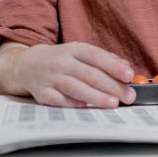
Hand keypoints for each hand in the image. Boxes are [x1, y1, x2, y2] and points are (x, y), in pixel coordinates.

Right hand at [9, 42, 136, 107]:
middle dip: (112, 86)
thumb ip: (104, 59)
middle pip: (90, 74)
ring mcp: (51, 78)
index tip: (129, 75)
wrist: (27, 65)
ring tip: (113, 103)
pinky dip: (74, 104)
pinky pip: (60, 100)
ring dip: (96, 96)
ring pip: (76, 88)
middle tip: (128, 96)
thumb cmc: (61, 60)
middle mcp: (62, 62)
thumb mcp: (80, 52)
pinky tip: (87, 107)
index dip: (114, 66)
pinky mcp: (42, 93)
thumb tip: (126, 67)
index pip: (97, 56)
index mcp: (74, 49)